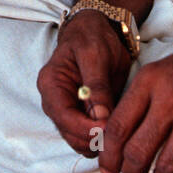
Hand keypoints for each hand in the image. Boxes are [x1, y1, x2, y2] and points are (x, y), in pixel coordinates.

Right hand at [37, 11, 131, 155]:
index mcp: (51, 83)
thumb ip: (97, 86)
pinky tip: (119, 132)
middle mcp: (54, 101)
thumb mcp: (96, 54)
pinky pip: (89, 135)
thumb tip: (100, 118)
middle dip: (92, 139)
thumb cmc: (92, 37)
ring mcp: (67, 110)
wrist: (97, 30)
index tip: (108, 130)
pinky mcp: (82, 115)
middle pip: (69, 133)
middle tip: (120, 135)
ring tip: (122, 134)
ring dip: (98, 142)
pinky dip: (102, 139)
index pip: (62, 116)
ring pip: (79, 140)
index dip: (84, 128)